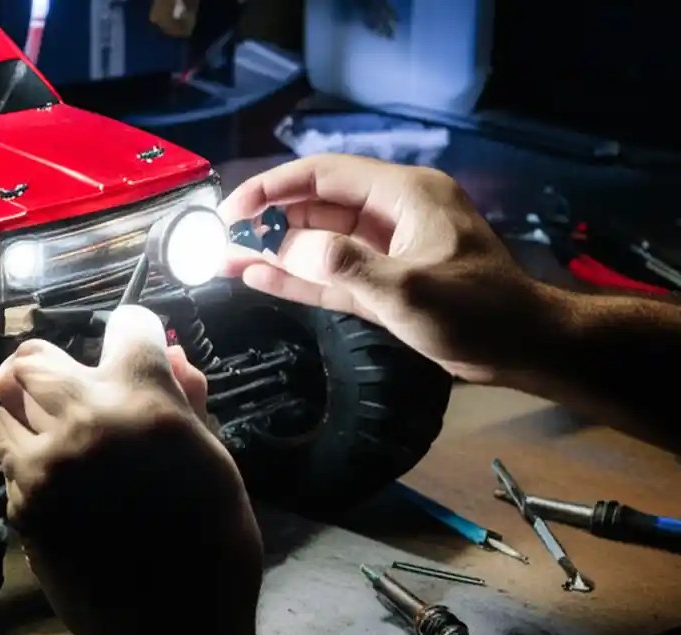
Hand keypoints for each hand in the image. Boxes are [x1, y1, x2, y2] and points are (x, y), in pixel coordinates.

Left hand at [0, 306, 263, 634]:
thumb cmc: (213, 548)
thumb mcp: (217, 464)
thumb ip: (187, 402)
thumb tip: (169, 356)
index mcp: (148, 403)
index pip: (127, 326)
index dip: (135, 332)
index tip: (133, 344)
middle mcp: (87, 419)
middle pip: (34, 356)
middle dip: (54, 364)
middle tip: (75, 386)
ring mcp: (46, 462)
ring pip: (5, 403)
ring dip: (29, 409)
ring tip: (59, 433)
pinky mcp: (21, 501)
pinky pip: (5, 453)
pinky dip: (24, 453)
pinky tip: (55, 474)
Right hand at [220, 153, 555, 383]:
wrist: (525, 348)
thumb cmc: (478, 312)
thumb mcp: (408, 289)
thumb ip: (344, 266)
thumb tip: (286, 249)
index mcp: (404, 194)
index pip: (323, 175)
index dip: (272, 187)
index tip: (232, 209)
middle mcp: (391, 214)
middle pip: (316, 206)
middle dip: (267, 220)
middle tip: (220, 239)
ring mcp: (386, 249)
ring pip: (318, 241)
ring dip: (274, 250)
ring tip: (224, 259)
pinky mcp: (383, 283)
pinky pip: (329, 273)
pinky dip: (295, 276)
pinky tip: (256, 276)